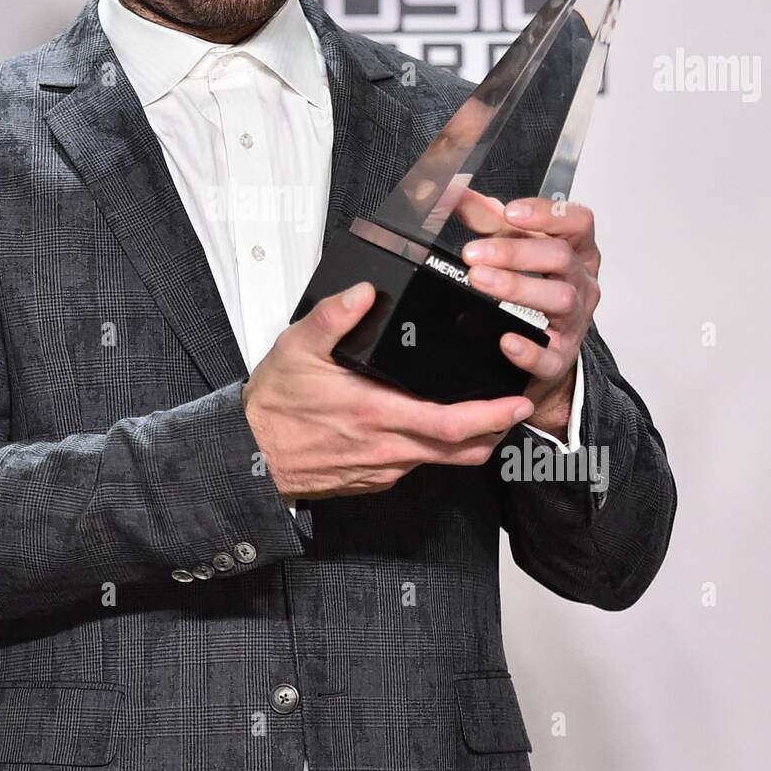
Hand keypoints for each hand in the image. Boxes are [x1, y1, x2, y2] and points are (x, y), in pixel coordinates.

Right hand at [242, 282, 536, 502]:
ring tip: (487, 415)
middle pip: (463, 449)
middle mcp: (387, 448)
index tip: (518, 402)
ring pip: (444, 459)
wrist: (250, 457)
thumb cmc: (273, 409)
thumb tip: (364, 291)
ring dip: (471, 439)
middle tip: (519, 407)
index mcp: (376, 414)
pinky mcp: (375, 478)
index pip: (452, 424)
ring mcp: (384, 467)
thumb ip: (333, 318)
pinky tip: (436, 426)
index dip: (493, 416)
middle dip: (499, 429)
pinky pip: (418, 464)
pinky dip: (438, 447)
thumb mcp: (296, 350)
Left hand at [459, 194, 600, 432]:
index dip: (546, 213)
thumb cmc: (537, 292)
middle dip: (514, 252)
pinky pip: (551, 356)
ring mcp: (575, 321)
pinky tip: (507, 341)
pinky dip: (530, 349)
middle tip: (473, 253)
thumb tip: (459, 195)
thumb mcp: (519, 251)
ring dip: (517, 288)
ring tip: (480, 280)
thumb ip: (490, 222)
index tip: (510, 212)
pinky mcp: (561, 357)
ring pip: (559, 299)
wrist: (546, 352)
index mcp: (576, 251)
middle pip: (560, 257)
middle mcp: (581, 283)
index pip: (578, 222)